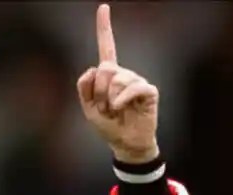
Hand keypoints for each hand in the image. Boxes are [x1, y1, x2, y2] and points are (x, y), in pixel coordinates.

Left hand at [77, 4, 159, 163]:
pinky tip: (123, 108)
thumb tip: (95, 68)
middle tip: (104, 107)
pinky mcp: (148, 90)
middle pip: (105, 69)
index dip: (104, 27)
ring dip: (109, 100)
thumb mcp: (87, 108)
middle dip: (98, 92)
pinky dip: (122, 100)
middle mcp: (123, 73)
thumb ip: (84, 87)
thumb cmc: (108, 125)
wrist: (125, 143)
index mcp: (108, 75)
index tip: (103, 7)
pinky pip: (132, 88)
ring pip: (116, 80)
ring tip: (115, 111)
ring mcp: (136, 81)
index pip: (106, 47)